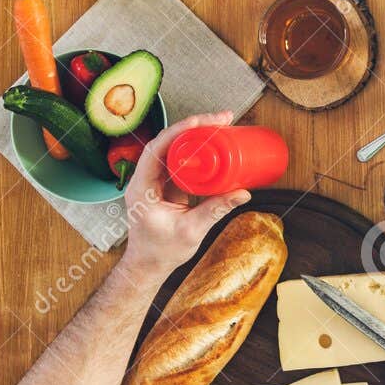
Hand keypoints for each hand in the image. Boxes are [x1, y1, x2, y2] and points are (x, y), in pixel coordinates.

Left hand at [117, 112, 249, 280]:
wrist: (149, 265)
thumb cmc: (160, 251)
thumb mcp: (191, 230)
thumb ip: (216, 210)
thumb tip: (242, 193)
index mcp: (142, 187)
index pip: (157, 148)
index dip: (179, 131)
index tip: (202, 121)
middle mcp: (145, 179)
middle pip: (168, 141)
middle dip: (195, 126)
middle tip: (222, 119)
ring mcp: (155, 181)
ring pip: (174, 148)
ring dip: (197, 135)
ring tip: (221, 126)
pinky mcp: (166, 185)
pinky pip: (181, 161)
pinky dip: (197, 150)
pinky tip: (214, 145)